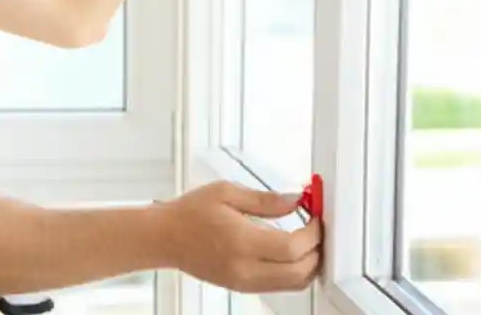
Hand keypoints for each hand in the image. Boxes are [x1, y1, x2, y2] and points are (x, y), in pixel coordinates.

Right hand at [155, 180, 322, 292]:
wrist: (164, 238)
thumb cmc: (190, 213)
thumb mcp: (226, 192)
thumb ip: (264, 200)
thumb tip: (295, 201)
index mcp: (241, 242)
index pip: (293, 248)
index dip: (313, 233)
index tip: (315, 218)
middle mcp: (244, 269)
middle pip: (300, 272)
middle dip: (316, 250)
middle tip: (316, 229)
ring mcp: (244, 282)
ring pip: (294, 285)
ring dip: (309, 265)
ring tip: (308, 241)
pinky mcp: (242, 288)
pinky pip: (280, 287)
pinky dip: (294, 273)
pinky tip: (292, 253)